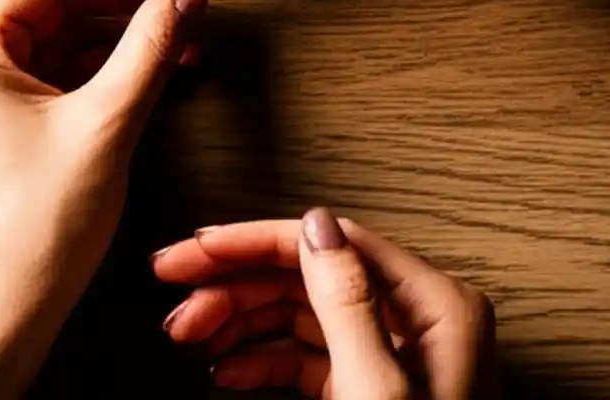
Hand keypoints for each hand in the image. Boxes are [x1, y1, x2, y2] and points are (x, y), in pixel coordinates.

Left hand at [0, 0, 207, 397]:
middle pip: (48, 0)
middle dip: (120, 1)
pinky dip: (95, 69)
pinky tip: (145, 73)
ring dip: (113, 36)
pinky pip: (46, 74)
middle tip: (179, 6)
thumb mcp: (106, 125)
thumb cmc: (32, 233)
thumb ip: (150, 47)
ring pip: (52, 37)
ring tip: (175, 42)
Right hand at [152, 208, 497, 398]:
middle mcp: (419, 323)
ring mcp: (394, 358)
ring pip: (302, 314)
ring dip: (240, 319)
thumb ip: (347, 304)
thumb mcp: (376, 392)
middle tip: (173, 287)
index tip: (196, 249)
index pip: (334, 243)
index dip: (256, 241)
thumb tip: (318, 225)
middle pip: (312, 275)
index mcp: (436, 308)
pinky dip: (261, 359)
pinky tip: (224, 370)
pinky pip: (307, 357)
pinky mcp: (371, 390)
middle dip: (237, 282)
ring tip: (187, 334)